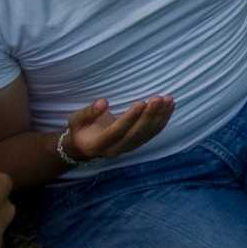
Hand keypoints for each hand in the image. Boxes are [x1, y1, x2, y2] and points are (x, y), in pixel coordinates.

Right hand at [59, 94, 173, 164]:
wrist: (86, 145)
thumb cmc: (81, 129)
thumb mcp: (77, 120)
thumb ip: (89, 112)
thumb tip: (103, 102)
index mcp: (98, 143)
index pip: (117, 131)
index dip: (129, 118)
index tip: (140, 103)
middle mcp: (115, 149)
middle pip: (136, 133)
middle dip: (149, 116)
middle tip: (158, 98)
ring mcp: (128, 147)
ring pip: (147, 134)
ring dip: (159, 117)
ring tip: (168, 99)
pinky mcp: (137, 143)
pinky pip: (152, 133)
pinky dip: (163, 120)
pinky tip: (170, 106)